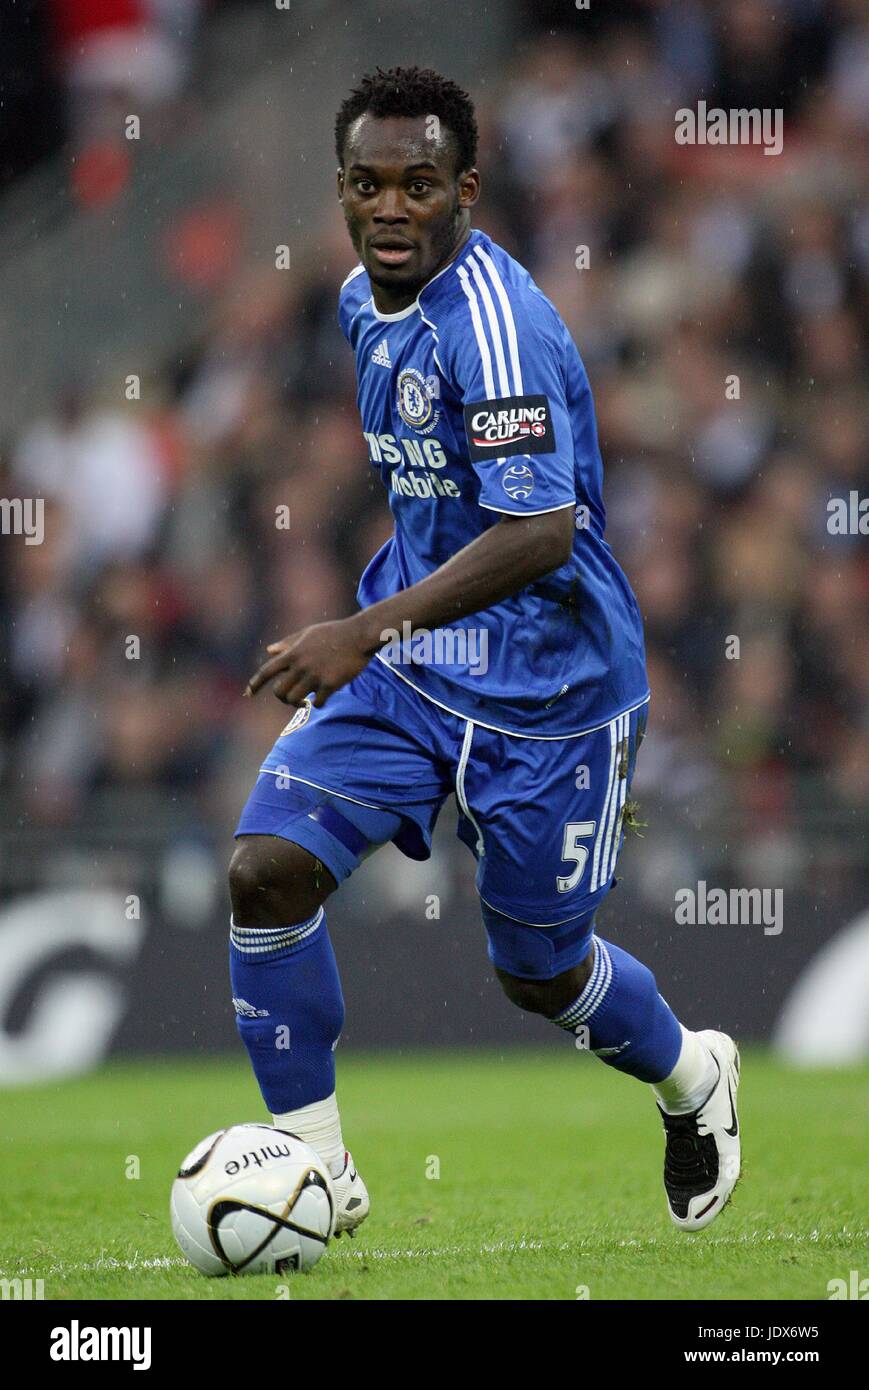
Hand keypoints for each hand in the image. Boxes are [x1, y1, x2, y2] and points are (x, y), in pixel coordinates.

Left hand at [243, 617, 373, 707]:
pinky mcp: (330, 684)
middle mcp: (300, 665)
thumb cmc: (333, 632)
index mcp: (293, 653)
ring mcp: (315, 676)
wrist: (359, 635)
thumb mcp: (308, 633)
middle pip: (279, 692)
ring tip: (306, 701)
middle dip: (283, 698)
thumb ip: (288, 643)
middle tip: (293, 698)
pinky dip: (319, 703)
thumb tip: (269, 650)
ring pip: (295, 699)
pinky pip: (318, 702)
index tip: (248, 693)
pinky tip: (324, 697)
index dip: (255, 684)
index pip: (267, 671)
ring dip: (299, 703)